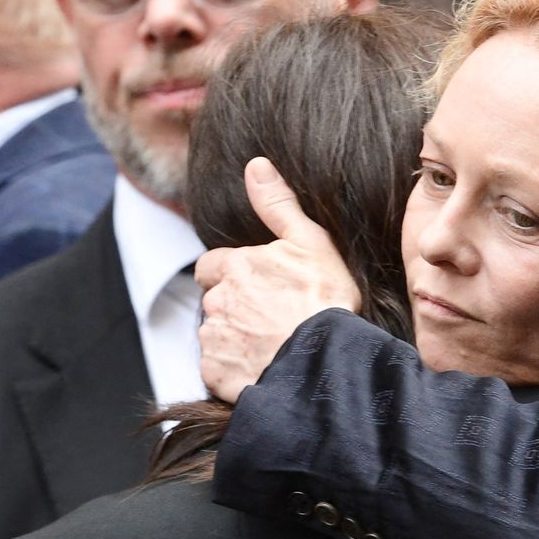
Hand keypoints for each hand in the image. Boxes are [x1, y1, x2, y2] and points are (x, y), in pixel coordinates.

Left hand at [197, 157, 360, 404]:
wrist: (326, 362)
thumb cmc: (324, 302)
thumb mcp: (310, 243)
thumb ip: (278, 205)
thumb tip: (256, 165)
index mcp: (234, 266)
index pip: (211, 266)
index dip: (231, 275)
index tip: (258, 288)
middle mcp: (216, 300)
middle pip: (215, 301)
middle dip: (235, 308)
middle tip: (272, 319)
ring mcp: (214, 338)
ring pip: (216, 334)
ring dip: (234, 338)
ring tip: (271, 346)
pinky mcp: (215, 372)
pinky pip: (217, 368)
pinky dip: (233, 368)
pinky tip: (262, 367)